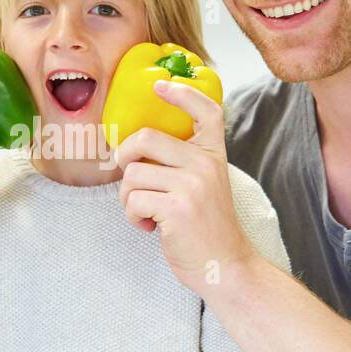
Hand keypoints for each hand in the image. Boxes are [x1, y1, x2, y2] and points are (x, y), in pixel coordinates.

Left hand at [113, 79, 255, 294]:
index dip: (182, 93)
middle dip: (124, 156)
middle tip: (129, 176)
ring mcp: (192, 185)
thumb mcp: (205, 185)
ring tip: (147, 212)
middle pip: (145, 137)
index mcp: (213, 155)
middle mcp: (205, 164)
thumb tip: (136, 147)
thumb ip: (183, 163)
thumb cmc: (207, 228)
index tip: (161, 85)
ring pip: (132, 173)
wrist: (226, 266)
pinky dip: (133, 217)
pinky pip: (132, 200)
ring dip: (128, 197)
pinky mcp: (177, 207)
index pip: (206, 111)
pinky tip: (150, 227)